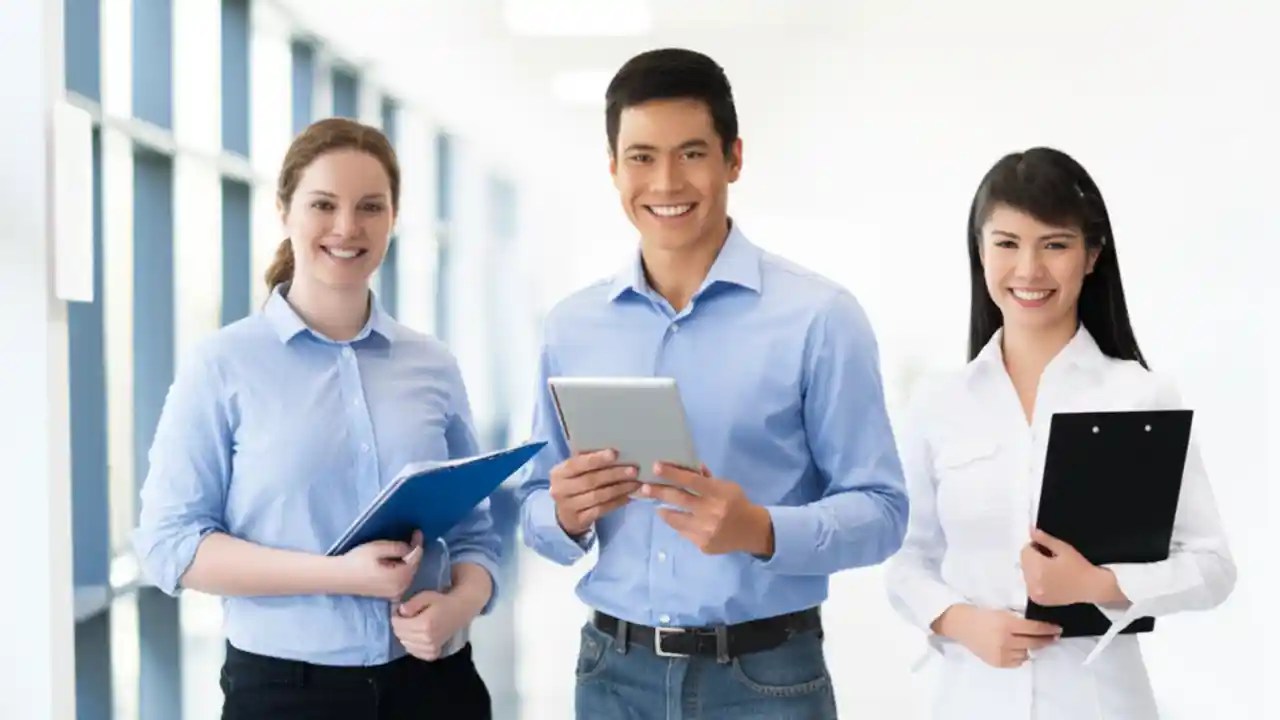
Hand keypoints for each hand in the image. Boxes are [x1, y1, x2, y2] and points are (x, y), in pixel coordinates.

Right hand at [335, 531, 423, 599]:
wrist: (338, 577)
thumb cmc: (357, 561)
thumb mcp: (378, 549)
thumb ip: (398, 548)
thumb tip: (410, 548)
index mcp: (399, 578)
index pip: (415, 558)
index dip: (417, 543)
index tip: (418, 532)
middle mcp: (400, 588)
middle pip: (413, 567)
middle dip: (414, 552)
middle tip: (413, 537)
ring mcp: (394, 594)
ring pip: (408, 574)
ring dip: (409, 560)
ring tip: (406, 546)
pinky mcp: (388, 594)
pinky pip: (401, 579)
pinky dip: (402, 568)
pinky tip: (398, 559)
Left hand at [392, 589, 478, 660]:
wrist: (460, 611)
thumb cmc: (442, 601)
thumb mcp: (426, 596)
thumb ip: (412, 604)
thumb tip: (400, 611)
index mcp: (425, 624)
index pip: (398, 624)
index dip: (395, 616)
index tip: (399, 611)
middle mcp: (427, 639)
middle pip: (400, 635)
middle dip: (399, 625)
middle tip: (405, 617)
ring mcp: (430, 648)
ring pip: (405, 644)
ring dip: (405, 635)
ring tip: (412, 625)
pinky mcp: (432, 654)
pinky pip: (413, 651)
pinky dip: (412, 644)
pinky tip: (417, 635)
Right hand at [550, 450, 641, 536]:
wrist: (566, 514)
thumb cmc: (575, 484)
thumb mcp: (575, 471)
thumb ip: (587, 460)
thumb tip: (615, 451)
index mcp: (559, 473)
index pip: (577, 464)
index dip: (596, 459)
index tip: (615, 453)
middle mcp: (560, 490)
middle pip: (590, 481)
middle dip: (614, 474)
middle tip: (633, 470)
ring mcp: (568, 507)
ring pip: (598, 496)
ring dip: (619, 489)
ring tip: (635, 483)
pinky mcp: (579, 520)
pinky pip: (602, 510)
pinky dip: (617, 502)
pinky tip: (629, 496)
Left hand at [640, 463, 773, 555]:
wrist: (752, 531)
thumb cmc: (737, 503)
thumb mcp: (726, 486)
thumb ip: (707, 479)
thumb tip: (686, 467)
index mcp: (718, 494)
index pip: (692, 481)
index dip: (672, 473)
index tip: (656, 466)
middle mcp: (711, 512)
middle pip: (679, 499)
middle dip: (658, 492)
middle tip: (643, 487)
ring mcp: (706, 530)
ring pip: (676, 519)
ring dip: (664, 511)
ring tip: (657, 506)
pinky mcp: (703, 544)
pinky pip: (683, 532)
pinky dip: (677, 524)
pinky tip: (674, 519)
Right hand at [935, 604, 1060, 668]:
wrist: (960, 625)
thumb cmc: (982, 615)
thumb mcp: (1002, 612)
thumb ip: (1019, 621)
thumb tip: (1040, 630)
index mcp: (1006, 623)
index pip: (1034, 628)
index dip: (1048, 629)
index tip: (1058, 629)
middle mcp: (1005, 640)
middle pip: (1033, 642)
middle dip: (1046, 640)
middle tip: (1055, 637)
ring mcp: (1001, 653)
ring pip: (1026, 654)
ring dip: (1029, 648)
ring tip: (1025, 641)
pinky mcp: (997, 662)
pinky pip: (1016, 662)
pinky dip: (1019, 656)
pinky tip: (1015, 649)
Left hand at [1021, 528, 1111, 606]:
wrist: (1092, 587)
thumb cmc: (1080, 566)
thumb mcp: (1063, 548)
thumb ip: (1044, 539)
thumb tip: (1030, 529)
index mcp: (1038, 569)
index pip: (1025, 551)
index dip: (1036, 546)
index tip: (1048, 549)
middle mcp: (1033, 583)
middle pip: (1024, 562)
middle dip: (1034, 558)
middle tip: (1051, 559)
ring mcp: (1035, 593)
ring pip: (1026, 574)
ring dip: (1033, 569)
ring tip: (1051, 569)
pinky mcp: (1038, 600)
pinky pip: (1030, 585)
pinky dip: (1036, 580)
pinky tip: (1050, 579)